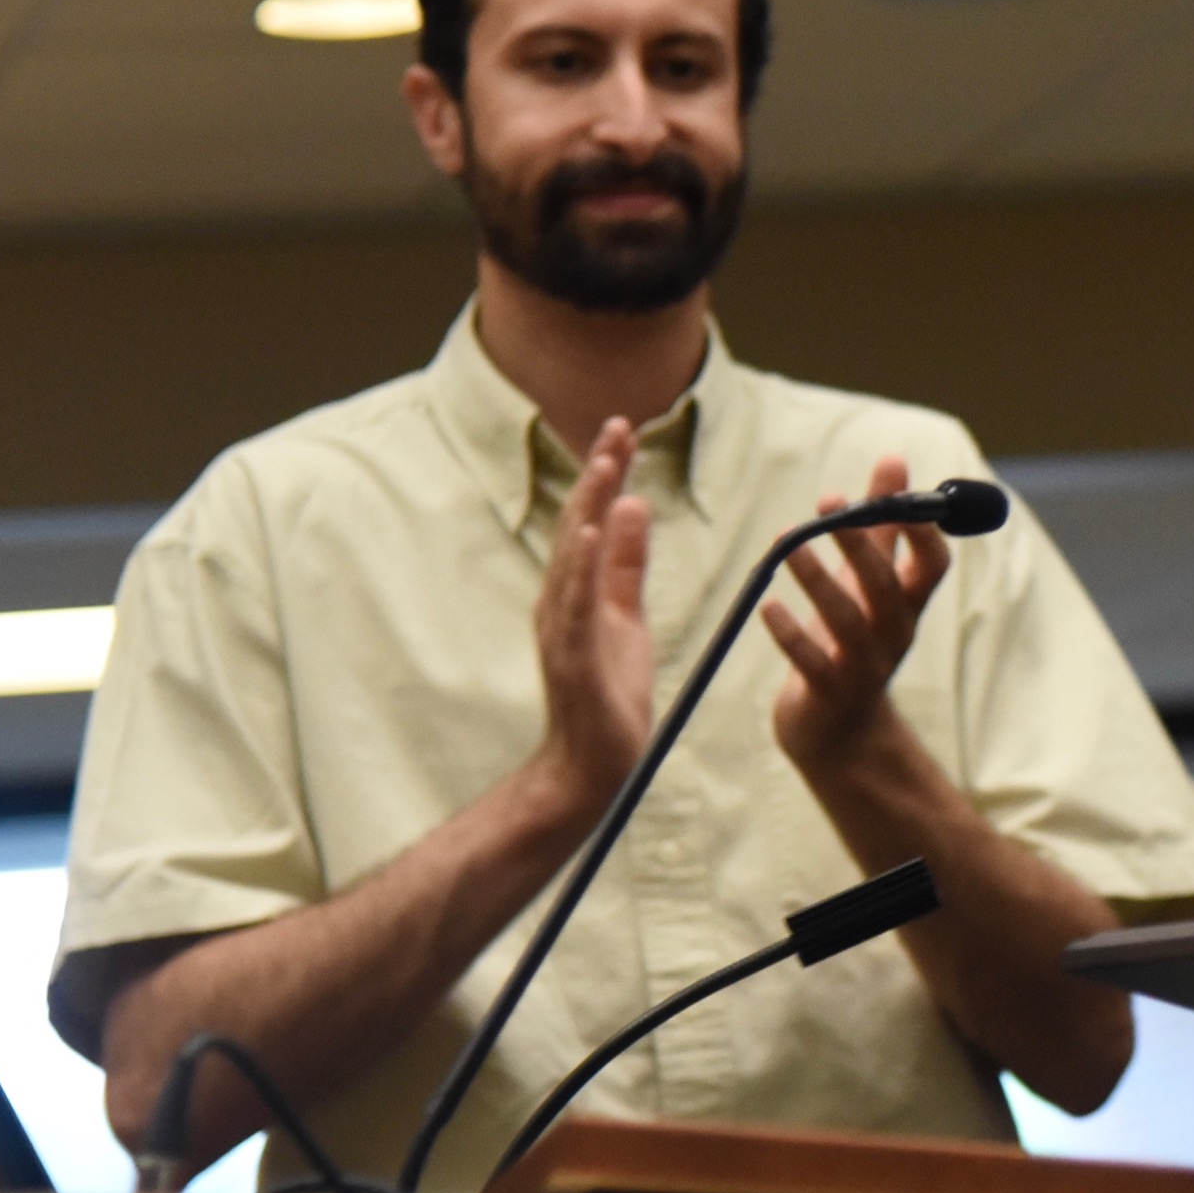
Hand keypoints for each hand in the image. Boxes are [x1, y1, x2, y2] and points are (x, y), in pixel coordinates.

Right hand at [532, 419, 655, 810]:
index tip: (624, 429)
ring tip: (606, 466)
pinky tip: (588, 535)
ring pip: (573, 558)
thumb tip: (631, 504)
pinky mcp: (574, 659)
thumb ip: (626, 562)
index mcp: (577, 589)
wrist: (593, 766)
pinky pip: (576, 607)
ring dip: (588, 510)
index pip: (591, 519)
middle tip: (619, 426)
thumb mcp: (626, 615)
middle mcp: (562, 601)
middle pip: (578, 526)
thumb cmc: (608, 693)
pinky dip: (580, 569)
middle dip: (598, 475)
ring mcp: (564, 629)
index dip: (606, 473)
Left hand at [767, 454, 952, 772]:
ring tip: (786, 540)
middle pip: (887, 587)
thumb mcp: (870, 582)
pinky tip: (768, 605)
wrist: (840, 733)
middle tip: (830, 501)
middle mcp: (894, 634)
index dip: (922, 531)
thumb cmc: (853, 642)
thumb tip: (894, 459)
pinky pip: (812, 661)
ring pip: (848, 620)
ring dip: (817, 579)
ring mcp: (864, 666)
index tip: (902, 493)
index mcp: (907, 605)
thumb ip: (883, 525)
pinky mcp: (830, 693)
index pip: (933, 565)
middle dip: (861, 543)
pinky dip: (791, 634)